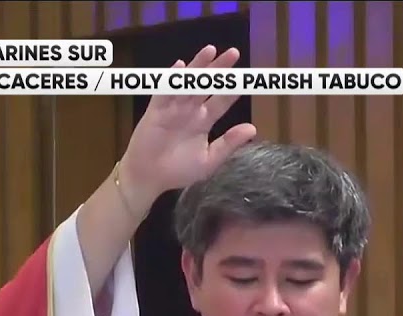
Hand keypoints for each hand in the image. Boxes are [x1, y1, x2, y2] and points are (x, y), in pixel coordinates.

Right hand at [117, 46, 257, 201]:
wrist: (149, 178)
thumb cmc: (178, 170)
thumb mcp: (209, 160)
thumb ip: (229, 143)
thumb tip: (253, 128)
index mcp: (204, 121)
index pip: (222, 101)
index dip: (233, 88)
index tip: (247, 78)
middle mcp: (190, 110)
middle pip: (207, 85)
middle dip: (219, 69)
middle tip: (234, 53)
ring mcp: (173, 108)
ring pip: (188, 84)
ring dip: (199, 66)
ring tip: (211, 51)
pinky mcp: (156, 111)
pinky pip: (165, 92)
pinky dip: (172, 80)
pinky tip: (181, 67)